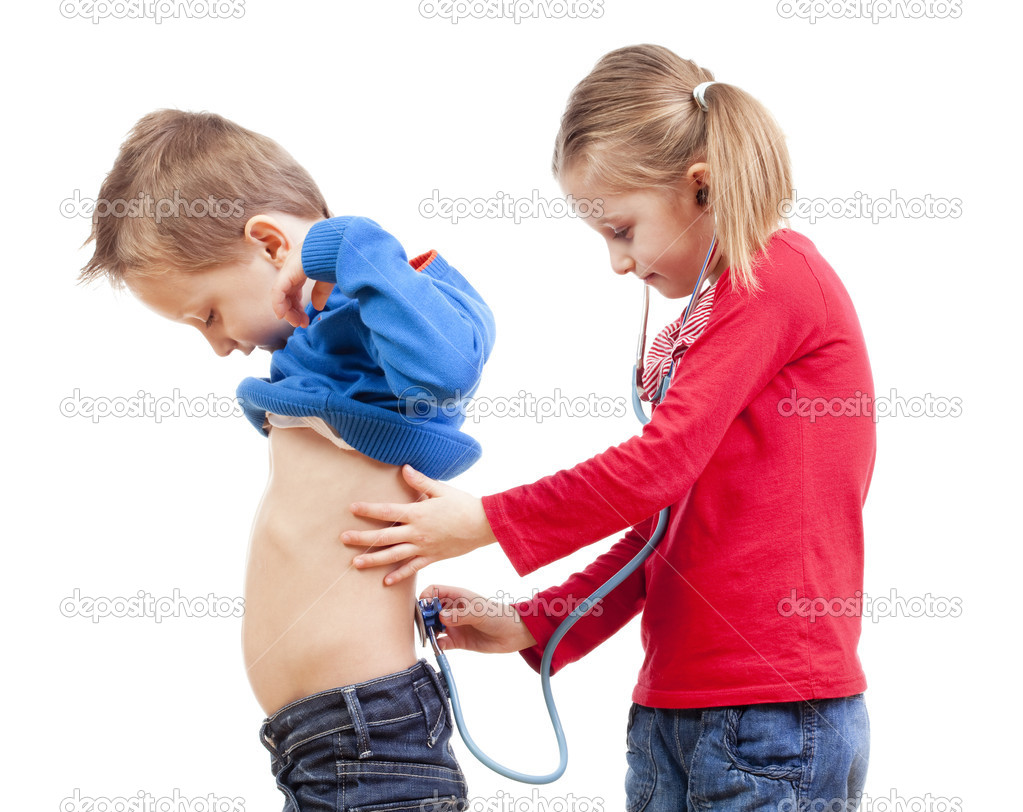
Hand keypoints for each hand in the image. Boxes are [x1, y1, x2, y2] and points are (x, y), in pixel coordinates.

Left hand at [271, 243, 332, 327]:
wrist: (337, 245)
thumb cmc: (335, 257)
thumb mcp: (328, 279)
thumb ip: (321, 292)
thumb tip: (317, 307)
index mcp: (302, 268)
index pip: (294, 290)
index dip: (298, 307)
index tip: (305, 321)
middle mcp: (292, 269)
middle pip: (287, 294)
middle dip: (293, 311)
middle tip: (301, 324)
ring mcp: (289, 269)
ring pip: (281, 294)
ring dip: (287, 311)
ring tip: (295, 323)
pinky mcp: (288, 272)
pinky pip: (278, 291)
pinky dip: (278, 304)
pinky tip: (282, 315)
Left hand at [342, 464, 497, 585]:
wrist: (483, 525)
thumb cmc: (463, 504)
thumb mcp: (441, 489)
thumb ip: (420, 481)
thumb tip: (404, 468)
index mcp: (417, 513)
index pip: (386, 511)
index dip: (368, 509)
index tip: (352, 508)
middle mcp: (417, 532)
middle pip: (384, 536)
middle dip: (362, 537)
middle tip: (343, 538)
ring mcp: (423, 547)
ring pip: (393, 555)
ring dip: (373, 559)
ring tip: (355, 563)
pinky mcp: (432, 557)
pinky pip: (412, 568)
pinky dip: (399, 576)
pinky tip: (386, 581)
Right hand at [420, 585, 535, 653]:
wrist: (514, 634)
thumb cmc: (499, 616)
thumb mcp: (480, 613)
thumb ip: (461, 615)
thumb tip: (440, 617)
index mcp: (457, 597)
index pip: (434, 591)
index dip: (425, 598)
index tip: (423, 609)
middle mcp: (452, 610)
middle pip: (430, 610)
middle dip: (424, 617)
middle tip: (425, 626)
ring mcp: (454, 625)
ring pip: (433, 626)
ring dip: (428, 632)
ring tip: (430, 637)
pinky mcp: (458, 640)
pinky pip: (441, 642)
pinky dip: (436, 645)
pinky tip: (439, 646)